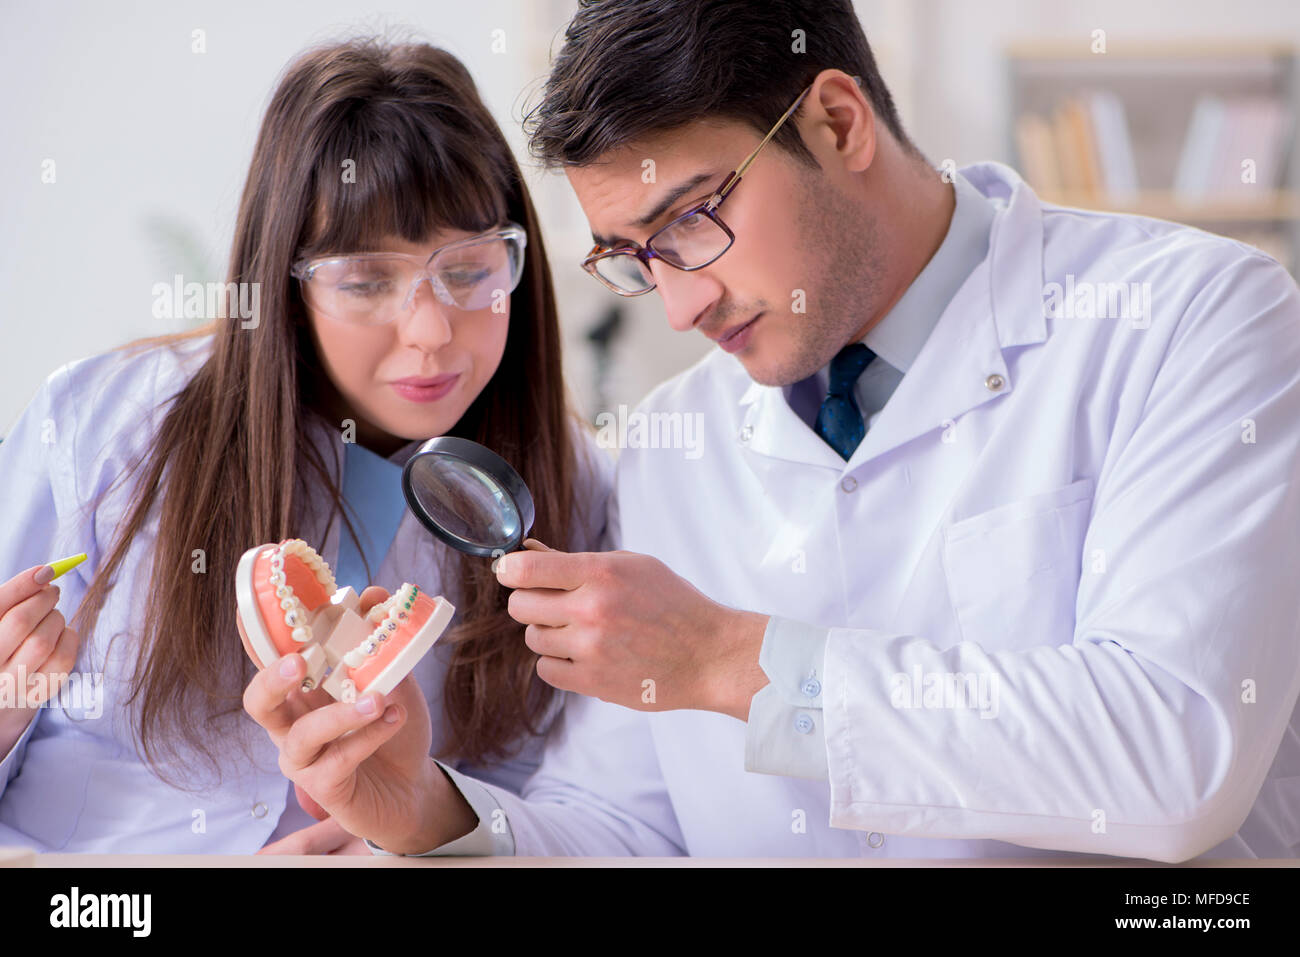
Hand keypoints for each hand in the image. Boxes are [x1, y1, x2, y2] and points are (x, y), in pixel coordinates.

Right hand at [0, 565, 80, 753]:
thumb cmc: (1, 643)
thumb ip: (13, 597)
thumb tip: (45, 573)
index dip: (23, 585)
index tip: (47, 570)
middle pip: (20, 621)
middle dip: (43, 599)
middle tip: (52, 591)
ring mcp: (9, 684)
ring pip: (43, 641)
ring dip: (56, 619)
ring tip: (52, 616)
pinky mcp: (35, 695)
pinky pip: (63, 660)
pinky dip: (69, 638)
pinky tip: (61, 634)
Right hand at [241, 586, 476, 854]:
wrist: (413, 784)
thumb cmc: (392, 726)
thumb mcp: (393, 678)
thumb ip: (381, 641)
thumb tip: (374, 595)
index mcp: (301, 692)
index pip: (270, 662)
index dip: (261, 637)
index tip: (271, 608)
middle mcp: (292, 724)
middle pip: (259, 702)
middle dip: (273, 679)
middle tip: (300, 661)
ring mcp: (304, 759)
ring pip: (303, 735)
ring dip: (341, 714)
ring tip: (378, 698)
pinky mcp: (323, 787)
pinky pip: (339, 760)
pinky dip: (369, 736)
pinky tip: (394, 718)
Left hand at [495, 544, 770, 719]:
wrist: (708, 654)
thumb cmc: (673, 604)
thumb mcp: (631, 566)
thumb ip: (576, 561)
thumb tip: (526, 552)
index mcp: (602, 572)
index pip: (526, 569)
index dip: (509, 570)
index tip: (511, 573)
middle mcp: (592, 609)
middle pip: (520, 606)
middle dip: (530, 602)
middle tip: (552, 604)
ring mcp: (591, 648)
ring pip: (533, 639)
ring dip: (549, 633)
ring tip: (580, 630)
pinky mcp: (593, 682)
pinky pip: (546, 670)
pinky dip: (558, 662)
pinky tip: (583, 654)